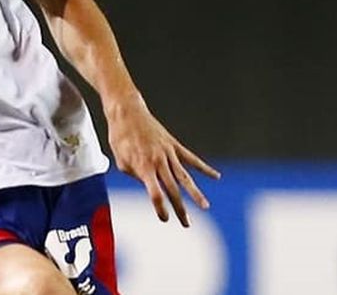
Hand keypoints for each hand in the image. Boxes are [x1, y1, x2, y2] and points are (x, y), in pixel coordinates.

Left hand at [106, 98, 219, 226]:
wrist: (128, 113)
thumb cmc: (120, 138)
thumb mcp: (121, 161)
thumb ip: (135, 175)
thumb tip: (148, 182)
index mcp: (144, 167)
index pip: (155, 193)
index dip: (160, 208)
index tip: (165, 219)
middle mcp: (159, 161)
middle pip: (173, 189)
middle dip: (180, 208)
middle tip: (186, 224)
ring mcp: (169, 153)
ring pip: (185, 177)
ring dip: (195, 193)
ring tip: (205, 206)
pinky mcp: (174, 145)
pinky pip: (191, 158)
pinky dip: (204, 168)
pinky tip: (216, 176)